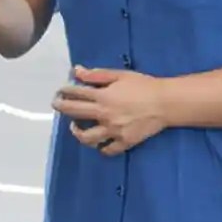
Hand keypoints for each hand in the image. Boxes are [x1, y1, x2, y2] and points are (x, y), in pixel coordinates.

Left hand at [52, 65, 168, 155]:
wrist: (165, 103)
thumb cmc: (143, 85)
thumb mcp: (120, 75)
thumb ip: (97, 74)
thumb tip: (77, 71)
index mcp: (102, 96)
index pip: (75, 93)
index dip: (64, 91)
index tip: (59, 91)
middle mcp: (104, 115)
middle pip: (74, 113)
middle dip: (61, 107)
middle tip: (56, 105)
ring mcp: (113, 131)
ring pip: (86, 138)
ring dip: (77, 132)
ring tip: (75, 127)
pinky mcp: (124, 142)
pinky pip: (107, 150)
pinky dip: (101, 148)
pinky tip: (98, 143)